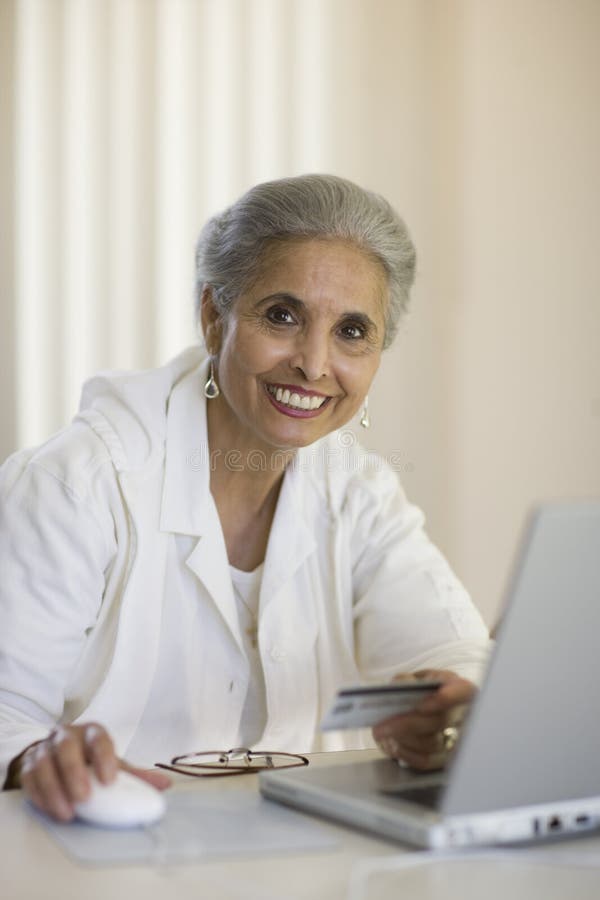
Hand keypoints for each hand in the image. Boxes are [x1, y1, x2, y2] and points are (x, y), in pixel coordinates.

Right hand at [16, 722, 170, 821]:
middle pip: (67, 747)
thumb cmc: (89, 763)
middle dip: (74, 772)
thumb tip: (166, 784)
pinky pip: (29, 778)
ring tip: (67, 813)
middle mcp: (66, 736)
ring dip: (55, 789)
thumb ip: (134, 776)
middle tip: (84, 797)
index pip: (99, 739)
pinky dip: (39, 795)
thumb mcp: (111, 765)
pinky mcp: (28, 765)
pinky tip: (51, 810)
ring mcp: (45, 749)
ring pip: (44, 763)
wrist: (57, 758)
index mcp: (92, 733)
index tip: (109, 781)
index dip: (104, 757)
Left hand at [371, 669, 475, 769]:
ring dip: (403, 740)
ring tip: (382, 734)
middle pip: (441, 721)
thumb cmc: (421, 691)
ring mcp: (458, 739)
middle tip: (381, 726)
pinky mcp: (446, 758)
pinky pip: (427, 761)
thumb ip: (408, 680)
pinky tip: (391, 746)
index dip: (445, 700)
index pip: (463, 693)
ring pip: (432, 743)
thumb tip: (402, 686)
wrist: (424, 708)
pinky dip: (406, 754)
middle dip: (408, 724)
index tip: (421, 706)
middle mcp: (465, 715)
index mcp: (460, 688)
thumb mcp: (416, 678)